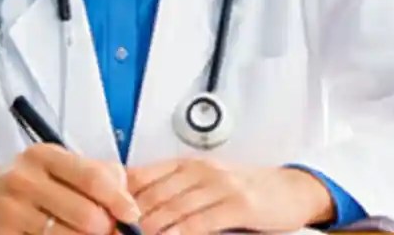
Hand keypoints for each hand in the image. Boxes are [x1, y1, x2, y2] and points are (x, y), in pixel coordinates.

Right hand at [0, 144, 141, 233]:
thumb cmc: (23, 182)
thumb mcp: (53, 165)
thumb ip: (93, 173)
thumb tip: (126, 199)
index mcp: (44, 156)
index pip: (93, 177)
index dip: (119, 200)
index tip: (133, 215)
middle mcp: (26, 180)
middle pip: (87, 216)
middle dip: (106, 230)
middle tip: (108, 231)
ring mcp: (12, 212)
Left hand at [127, 160, 333, 233]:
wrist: (290, 189)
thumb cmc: (244, 190)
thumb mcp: (204, 183)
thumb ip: (173, 191)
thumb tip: (134, 208)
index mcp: (186, 165)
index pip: (141, 177)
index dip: (119, 198)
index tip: (103, 217)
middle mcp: (200, 171)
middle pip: (152, 195)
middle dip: (130, 218)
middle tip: (113, 232)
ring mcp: (219, 186)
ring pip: (172, 209)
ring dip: (150, 228)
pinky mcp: (238, 204)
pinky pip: (201, 221)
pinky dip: (180, 233)